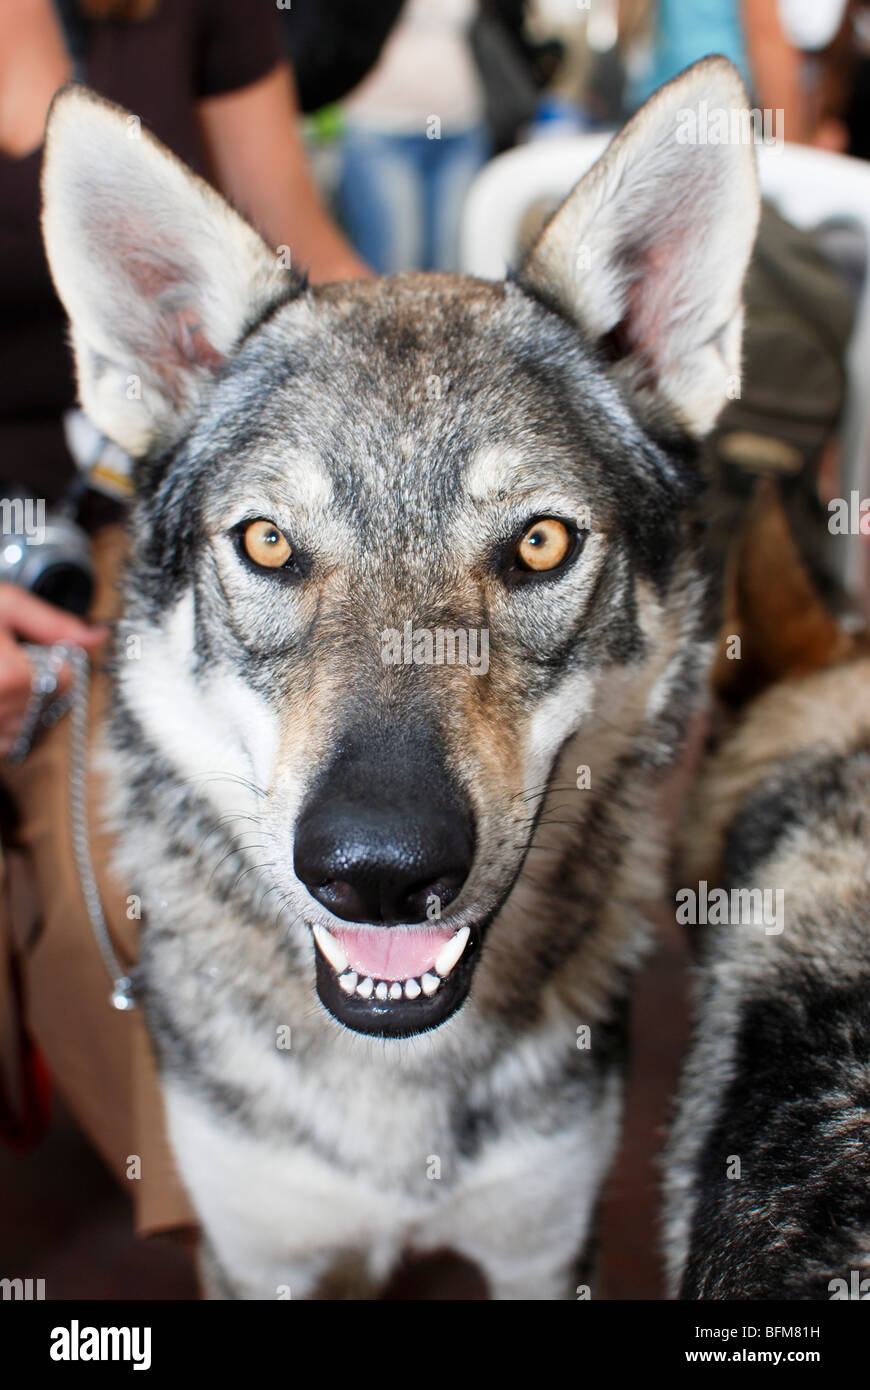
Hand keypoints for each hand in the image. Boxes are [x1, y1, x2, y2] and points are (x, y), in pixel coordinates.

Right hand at [0, 585, 107, 755]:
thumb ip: (52, 623)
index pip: (64, 681)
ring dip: (16, 703)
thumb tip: (98, 636)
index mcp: (9, 678)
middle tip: (3, 656)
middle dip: (33, 681)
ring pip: (24, 725)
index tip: (31, 646)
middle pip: (44, 704)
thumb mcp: (4, 605)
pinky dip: (0, 720)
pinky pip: (2, 741)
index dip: (54, 659)